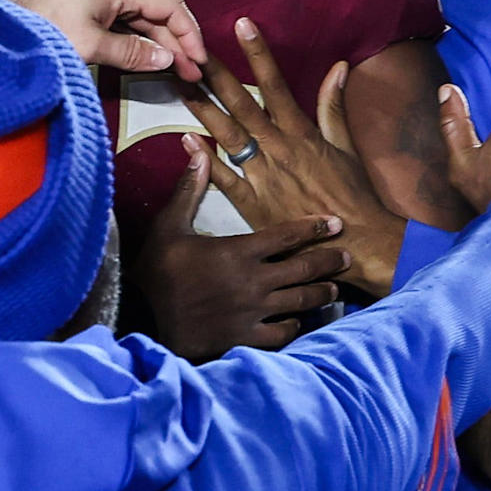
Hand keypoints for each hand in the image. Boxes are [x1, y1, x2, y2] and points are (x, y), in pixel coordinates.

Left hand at [0, 0, 208, 78]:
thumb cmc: (40, 21)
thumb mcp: (89, 43)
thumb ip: (130, 53)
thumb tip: (165, 60)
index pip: (171, 7)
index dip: (190, 36)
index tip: (199, 63)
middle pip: (158, 13)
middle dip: (178, 43)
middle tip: (190, 74)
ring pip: (139, 20)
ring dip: (157, 44)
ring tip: (171, 71)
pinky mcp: (83, 7)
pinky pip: (120, 23)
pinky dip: (135, 41)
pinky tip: (140, 59)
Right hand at [131, 165, 350, 357]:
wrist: (142, 319)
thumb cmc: (157, 271)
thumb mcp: (168, 226)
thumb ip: (188, 191)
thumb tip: (198, 153)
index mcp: (239, 251)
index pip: (288, 235)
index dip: (315, 228)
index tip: (335, 223)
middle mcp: (253, 281)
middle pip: (304, 269)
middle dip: (330, 261)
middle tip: (347, 257)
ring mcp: (253, 312)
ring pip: (301, 302)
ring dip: (320, 293)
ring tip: (332, 289)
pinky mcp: (247, 338)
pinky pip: (283, 333)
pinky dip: (295, 326)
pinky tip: (299, 321)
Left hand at [182, 20, 408, 291]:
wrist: (355, 240)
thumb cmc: (353, 193)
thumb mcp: (345, 146)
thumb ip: (333, 106)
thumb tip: (339, 66)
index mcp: (301, 133)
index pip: (275, 85)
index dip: (258, 54)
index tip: (242, 25)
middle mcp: (278, 149)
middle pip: (241, 105)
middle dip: (215, 76)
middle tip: (189, 50)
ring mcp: (262, 176)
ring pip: (226, 136)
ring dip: (202, 110)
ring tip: (179, 86)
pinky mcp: (252, 203)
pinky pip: (223, 178)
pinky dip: (204, 159)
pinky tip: (185, 139)